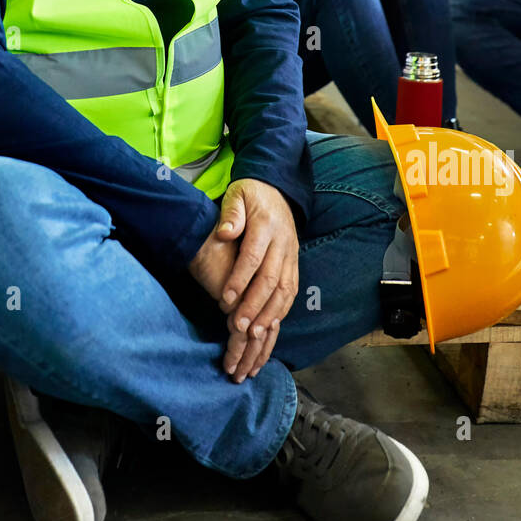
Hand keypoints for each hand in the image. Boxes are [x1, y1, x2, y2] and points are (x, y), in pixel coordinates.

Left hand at [218, 178, 299, 381]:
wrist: (277, 188)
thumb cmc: (250, 194)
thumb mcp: (237, 194)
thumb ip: (231, 213)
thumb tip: (224, 233)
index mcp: (266, 225)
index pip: (253, 257)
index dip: (240, 280)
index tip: (225, 299)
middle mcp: (283, 241)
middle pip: (271, 278)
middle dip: (255, 304)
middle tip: (239, 326)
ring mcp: (292, 253)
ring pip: (285, 288)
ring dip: (271, 313)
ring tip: (255, 333)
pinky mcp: (295, 261)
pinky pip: (293, 288)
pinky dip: (283, 308)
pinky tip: (271, 324)